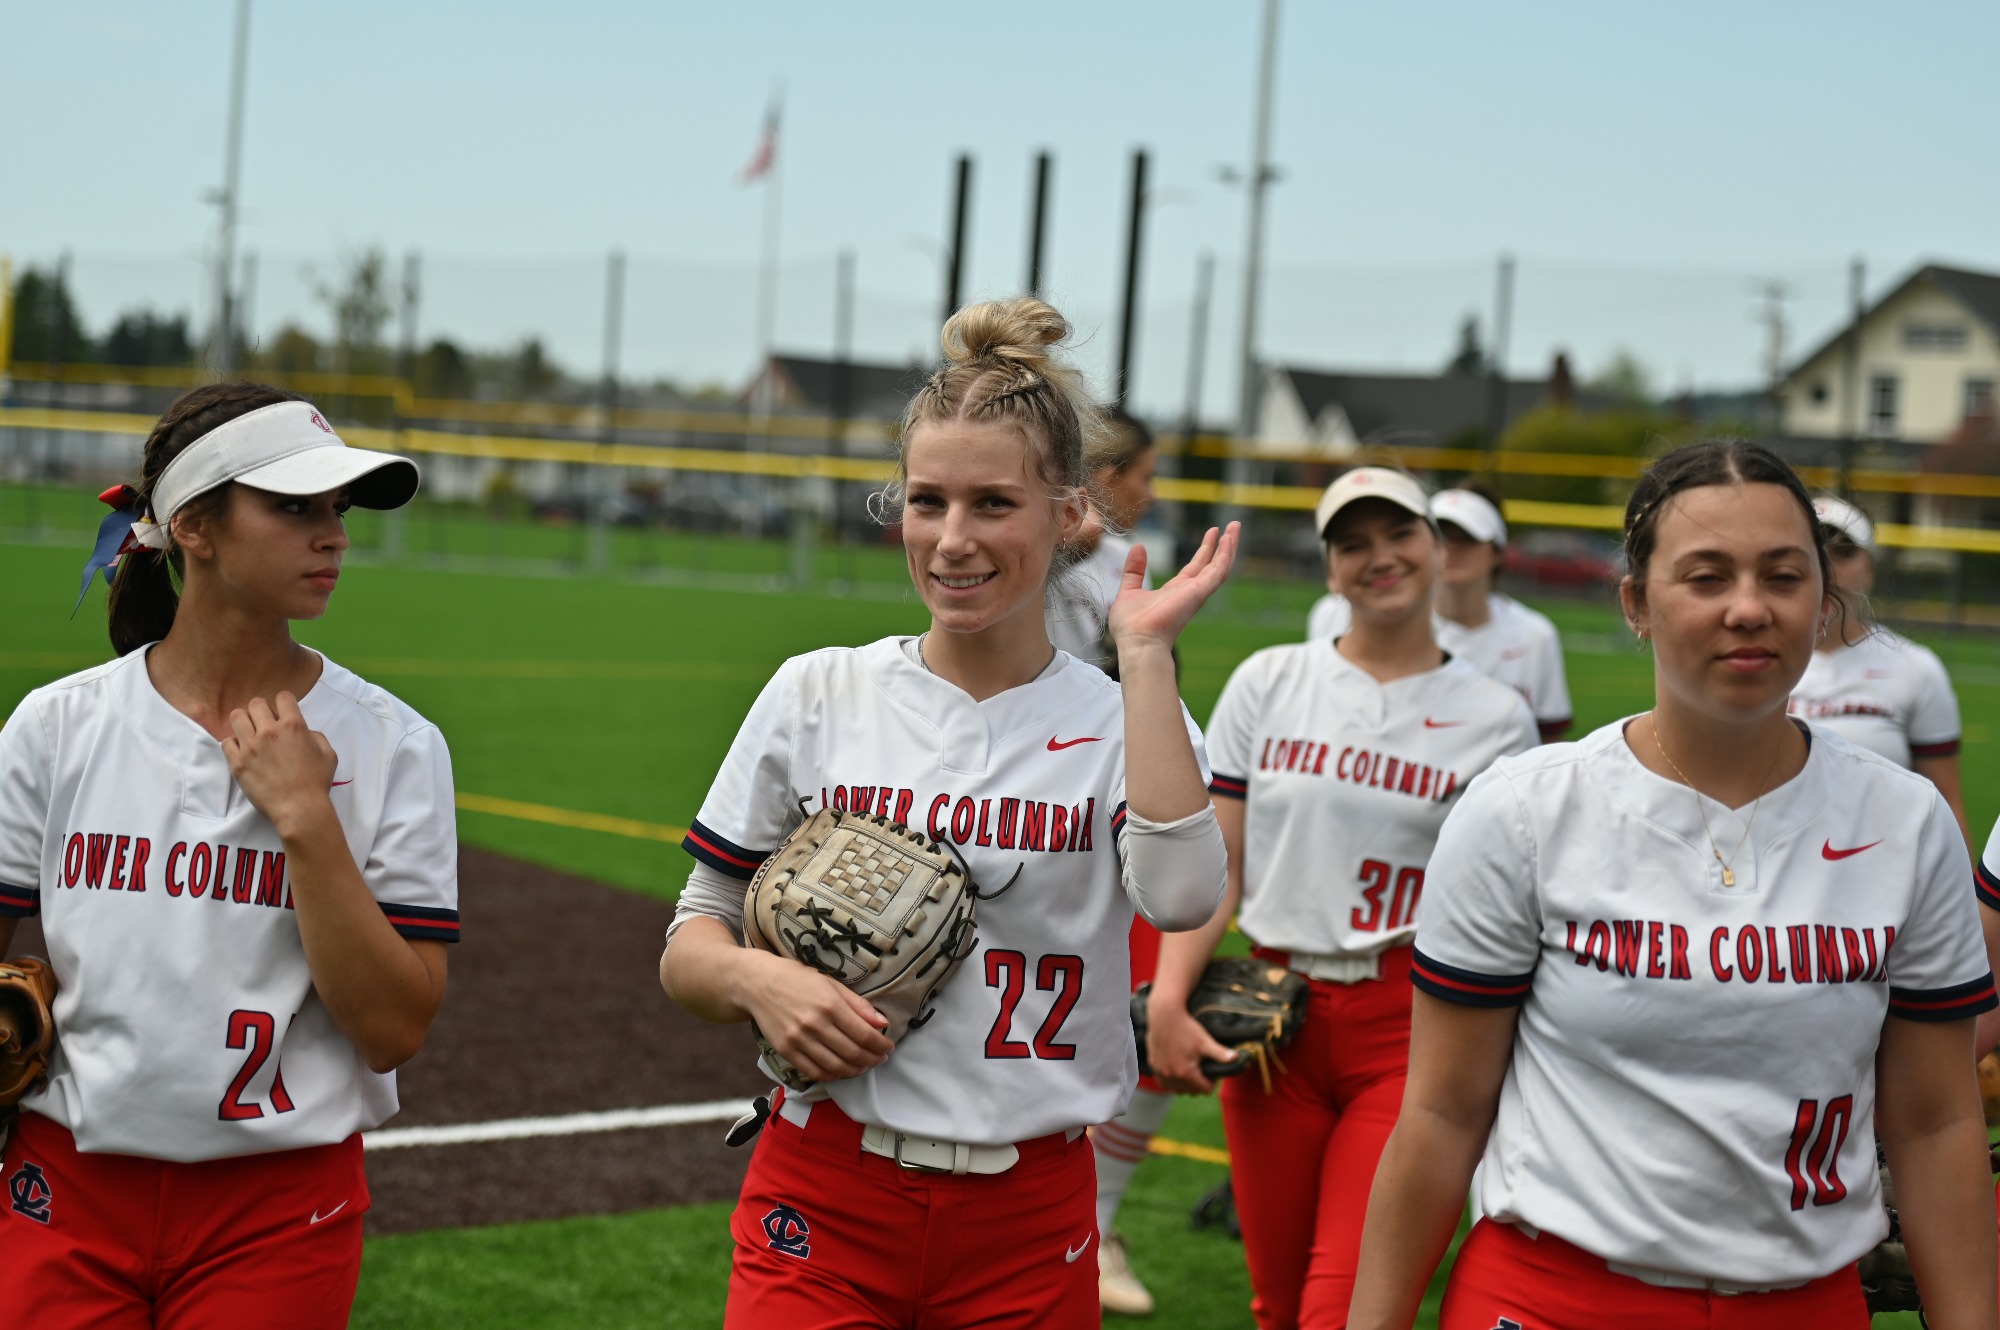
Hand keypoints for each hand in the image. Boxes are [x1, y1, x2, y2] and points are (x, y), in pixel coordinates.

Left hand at [222, 693, 338, 837]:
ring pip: (237, 717)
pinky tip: (243, 751)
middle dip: (261, 710)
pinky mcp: (237, 762)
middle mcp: (269, 731)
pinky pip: (226, 742)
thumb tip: (304, 732)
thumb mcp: (328, 754)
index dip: (284, 702)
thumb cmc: (316, 782)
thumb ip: (316, 736)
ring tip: (250, 734)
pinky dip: (234, 743)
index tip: (283, 712)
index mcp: (293, 726)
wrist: (299, 808)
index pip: (282, 696)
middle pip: (256, 704)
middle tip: (265, 723)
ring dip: (245, 722)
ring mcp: (250, 746)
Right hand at [741, 952, 893, 1082]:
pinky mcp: (786, 1051)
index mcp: (830, 1004)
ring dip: (855, 1071)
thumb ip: (858, 1005)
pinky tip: (842, 1070)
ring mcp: (798, 1040)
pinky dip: (832, 1076)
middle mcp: (815, 1024)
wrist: (758, 983)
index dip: (881, 1045)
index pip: (864, 1034)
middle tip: (880, 1059)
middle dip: (872, 1059)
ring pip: (835, 1067)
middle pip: (852, 1053)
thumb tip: (883, 1023)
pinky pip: (814, 1072)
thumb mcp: (831, 983)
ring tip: (864, 1066)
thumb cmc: (797, 979)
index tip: (888, 1047)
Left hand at [1108, 523, 1239, 655]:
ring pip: (1221, 566)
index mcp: (1176, 591)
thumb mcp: (1129, 590)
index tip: (1212, 533)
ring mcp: (1197, 592)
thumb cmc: (1131, 626)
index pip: (1196, 567)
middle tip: (1232, 526)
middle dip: (1223, 545)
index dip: (1205, 550)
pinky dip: (1225, 554)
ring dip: (1229, 546)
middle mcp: (1190, 592)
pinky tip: (1229, 539)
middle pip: (1212, 564)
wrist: (1137, 642)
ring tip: (1235, 526)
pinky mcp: (1200, 593)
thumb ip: (1134, 570)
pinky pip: (1218, 571)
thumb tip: (1138, 547)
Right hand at [1146, 989, 1237, 1095]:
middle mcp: (1171, 1077)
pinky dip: (1172, 1080)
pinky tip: (1177, 1067)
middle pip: (1191, 1092)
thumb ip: (1220, 1053)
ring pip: (1177, 1089)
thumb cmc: (1186, 1028)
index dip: (1212, 1081)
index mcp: (1186, 1073)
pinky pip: (1165, 1083)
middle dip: (1199, 1083)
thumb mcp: (1205, 1041)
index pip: (1205, 1090)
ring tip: (1190, 1068)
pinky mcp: (1154, 1067)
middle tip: (1202, 1067)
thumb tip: (1236, 1058)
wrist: (1163, 1015)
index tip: (1212, 1069)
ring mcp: (1161, 1073)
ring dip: (1185, 1084)